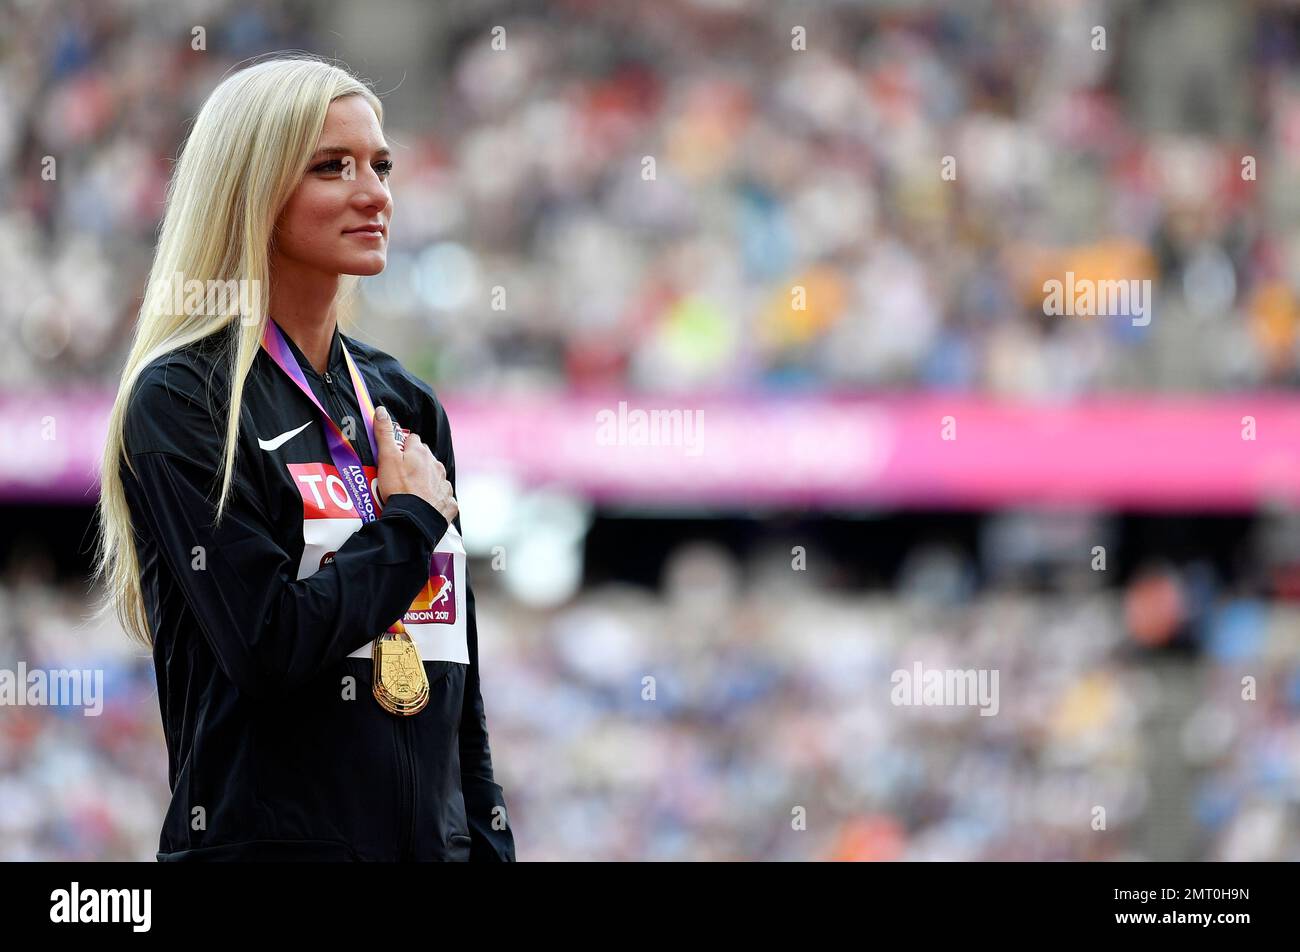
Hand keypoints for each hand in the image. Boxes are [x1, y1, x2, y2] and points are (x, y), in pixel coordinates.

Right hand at [374, 406, 457, 523]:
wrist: (413, 518)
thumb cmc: (398, 488)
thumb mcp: (386, 458)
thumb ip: (384, 433)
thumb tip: (380, 410)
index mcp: (421, 453)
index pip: (412, 440)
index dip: (402, 447)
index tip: (394, 456)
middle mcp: (436, 465)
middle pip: (425, 457)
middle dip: (415, 462)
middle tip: (400, 475)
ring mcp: (444, 484)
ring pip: (435, 476)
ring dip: (426, 480)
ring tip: (411, 491)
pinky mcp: (449, 502)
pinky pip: (443, 497)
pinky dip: (435, 498)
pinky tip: (425, 504)